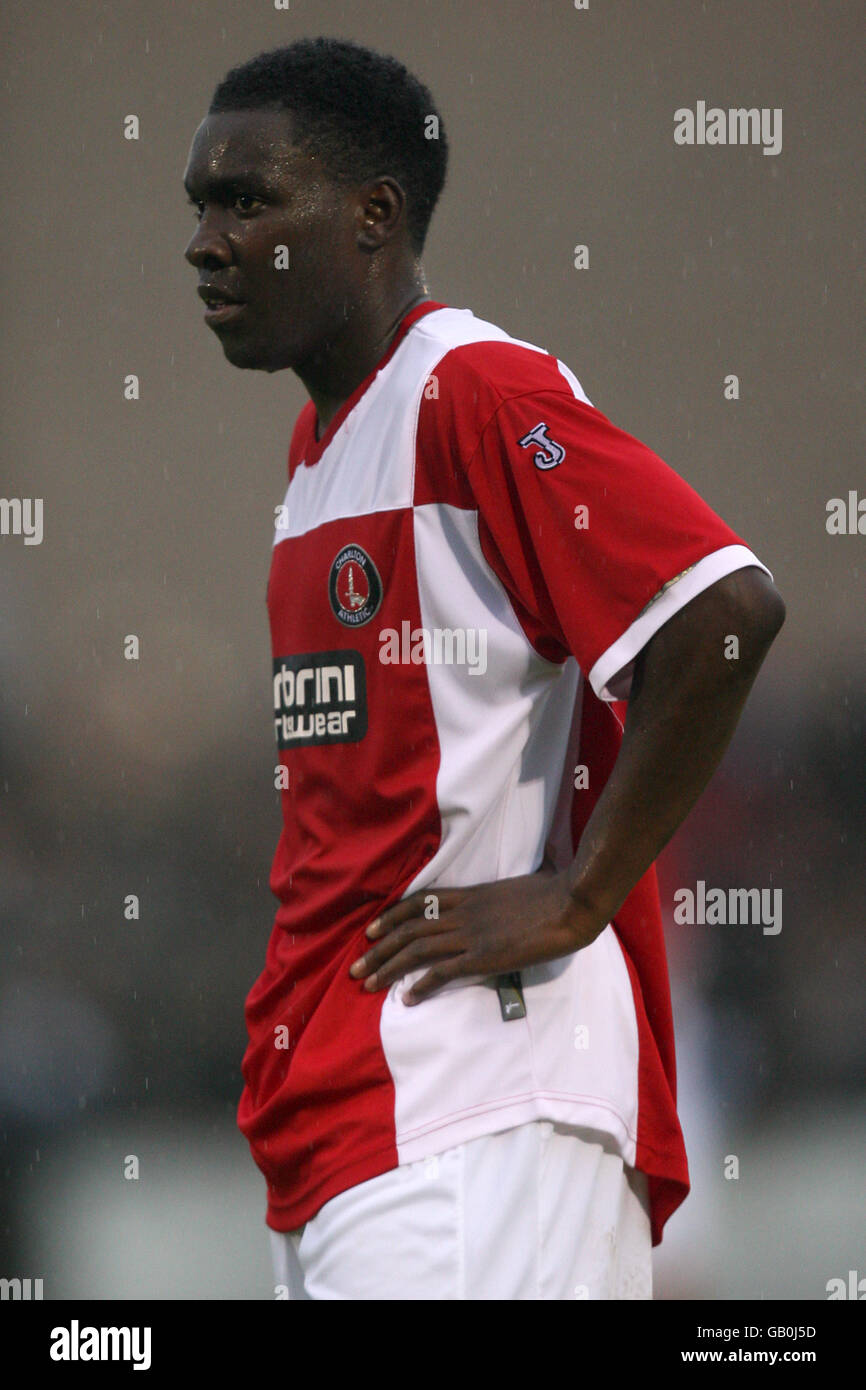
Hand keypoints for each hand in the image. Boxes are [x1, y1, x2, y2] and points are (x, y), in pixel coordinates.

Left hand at [348, 867, 606, 1004]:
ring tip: (368, 984)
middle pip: (409, 929)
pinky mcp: (485, 956)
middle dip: (378, 949)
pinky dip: (422, 985)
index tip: (372, 929)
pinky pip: (444, 971)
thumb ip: (498, 898)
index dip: (391, 916)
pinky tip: (407, 998)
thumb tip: (500, 901)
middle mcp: (463, 913)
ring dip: (388, 968)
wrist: (570, 903)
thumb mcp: (516, 888)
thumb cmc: (553, 893)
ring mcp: (472, 935)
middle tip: (357, 967)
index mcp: (470, 895)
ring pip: (417, 950)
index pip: (420, 903)